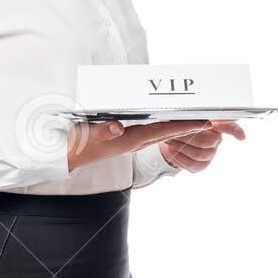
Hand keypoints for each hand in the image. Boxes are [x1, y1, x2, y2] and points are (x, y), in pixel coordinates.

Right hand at [66, 116, 214, 170]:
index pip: (163, 132)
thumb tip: (117, 128)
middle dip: (188, 126)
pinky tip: (170, 123)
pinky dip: (166, 127)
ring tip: (196, 119)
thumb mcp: (87, 135)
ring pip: (162, 133)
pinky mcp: (126, 141)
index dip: (184, 127)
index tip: (202, 122)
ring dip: (179, 126)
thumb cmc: (77, 144)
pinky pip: (152, 133)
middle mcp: (135, 143)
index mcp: (129, 140)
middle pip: (168, 132)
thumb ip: (102, 130)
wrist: (68, 158)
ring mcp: (131, 142)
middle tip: (209, 119)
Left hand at [158, 118, 245, 172]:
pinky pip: (192, 164)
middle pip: (209, 141)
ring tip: (170, 139)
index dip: (236, 131)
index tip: (241, 137)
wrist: (169, 140)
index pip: (230, 126)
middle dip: (189, 136)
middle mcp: (216, 140)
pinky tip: (172, 150)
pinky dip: (179, 157)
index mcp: (215, 125)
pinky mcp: (201, 166)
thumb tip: (195, 109)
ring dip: (182, 146)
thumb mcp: (184, 115)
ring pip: (199, 153)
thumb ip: (193, 113)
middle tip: (175, 131)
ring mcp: (210, 154)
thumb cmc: (179, 124)